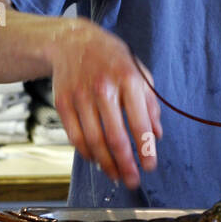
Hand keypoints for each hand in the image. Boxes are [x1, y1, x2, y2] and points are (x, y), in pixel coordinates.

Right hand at [49, 20, 162, 188]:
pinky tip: (97, 160)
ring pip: (93, 141)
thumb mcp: (139, 72)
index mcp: (128, 80)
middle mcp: (104, 88)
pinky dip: (86, 153)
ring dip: (106, 164)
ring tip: (116, 175)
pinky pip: (75, 136)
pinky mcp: (63, 103)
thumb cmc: (111, 58)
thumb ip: (150, 104)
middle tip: (133, 180)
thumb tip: (157, 134)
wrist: (73, 41)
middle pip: (115, 138)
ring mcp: (81, 96)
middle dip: (126, 165)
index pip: (139, 123)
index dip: (145, 150)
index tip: (150, 167)